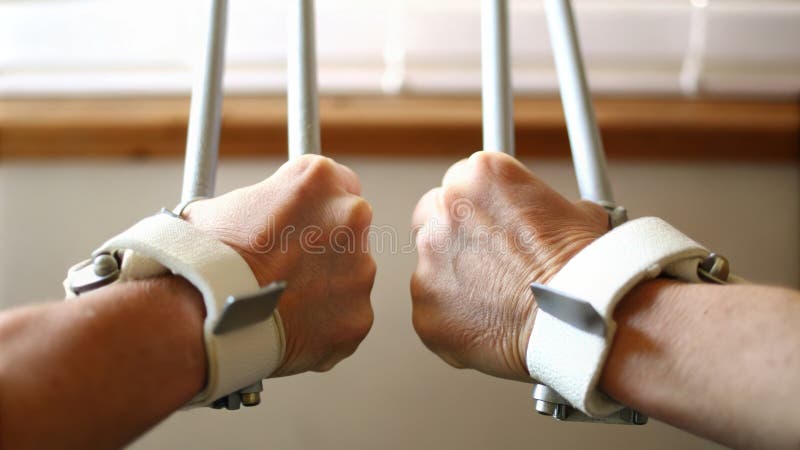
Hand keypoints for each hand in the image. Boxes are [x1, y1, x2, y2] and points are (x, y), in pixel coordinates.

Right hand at [184, 155, 375, 375]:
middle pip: (350, 229)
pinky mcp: (359, 313)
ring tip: (285, 301)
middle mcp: (350, 215)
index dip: (317, 206)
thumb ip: (257, 205)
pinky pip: (348, 317)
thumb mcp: (223, 207)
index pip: (338, 182)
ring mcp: (360, 267)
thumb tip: (243, 216)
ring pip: (352, 275)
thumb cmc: (205, 257)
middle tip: (290, 265)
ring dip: (327, 286)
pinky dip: (326, 324)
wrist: (205, 313)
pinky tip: (294, 326)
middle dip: (326, 246)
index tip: (304, 222)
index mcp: (319, 178)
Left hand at [410, 151, 607, 380]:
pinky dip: (452, 319)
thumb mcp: (579, 214)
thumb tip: (554, 218)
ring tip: (496, 299)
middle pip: (432, 214)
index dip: (479, 206)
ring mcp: (430, 258)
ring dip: (452, 278)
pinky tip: (486, 325)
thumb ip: (545, 207)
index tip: (493, 225)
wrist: (580, 321)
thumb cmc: (584, 270)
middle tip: (486, 260)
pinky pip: (430, 310)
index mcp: (480, 175)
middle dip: (453, 235)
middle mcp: (447, 208)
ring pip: (429, 265)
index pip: (461, 180)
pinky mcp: (424, 306)